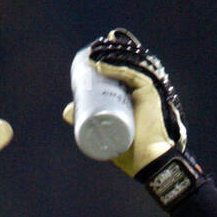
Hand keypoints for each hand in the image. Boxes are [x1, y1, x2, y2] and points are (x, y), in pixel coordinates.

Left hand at [62, 28, 188, 178]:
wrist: (147, 161)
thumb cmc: (129, 151)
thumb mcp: (104, 131)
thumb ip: (88, 119)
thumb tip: (66, 111)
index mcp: (137, 91)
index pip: (122, 68)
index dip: (105, 60)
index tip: (87, 61)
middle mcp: (145, 86)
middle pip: (124, 64)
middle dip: (105, 55)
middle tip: (86, 59)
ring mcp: (148, 88)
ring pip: (127, 65)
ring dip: (107, 57)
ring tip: (89, 59)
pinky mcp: (150, 91)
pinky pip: (131, 74)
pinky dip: (115, 68)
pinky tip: (99, 65)